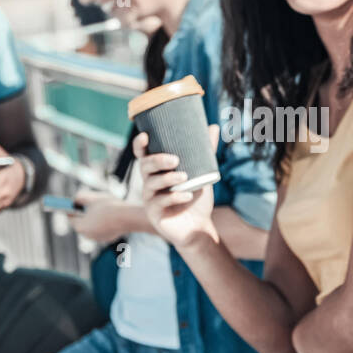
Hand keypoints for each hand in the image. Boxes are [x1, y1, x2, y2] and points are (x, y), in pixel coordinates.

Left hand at [68, 189, 137, 244]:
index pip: (71, 217)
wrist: (128, 217)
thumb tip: (75, 199)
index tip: (72, 203)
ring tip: (100, 208)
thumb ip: (80, 197)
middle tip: (87, 203)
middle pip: (81, 222)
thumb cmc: (108, 206)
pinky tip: (109, 215)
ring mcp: (98, 238)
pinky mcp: (108, 238)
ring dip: (94, 218)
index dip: (71, 208)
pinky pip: (102, 229)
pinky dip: (103, 222)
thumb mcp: (92, 198)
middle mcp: (87, 235)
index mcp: (80, 226)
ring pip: (92, 225)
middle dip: (83, 213)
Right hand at [134, 127, 218, 249]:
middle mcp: (149, 182)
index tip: (145, 135)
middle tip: (175, 159)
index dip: (139, 145)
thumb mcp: (202, 172)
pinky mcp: (154, 213)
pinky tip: (187, 196)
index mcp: (156, 170)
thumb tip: (213, 127)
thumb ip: (205, 151)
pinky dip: (174, 198)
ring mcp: (149, 198)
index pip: (142, 155)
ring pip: (151, 184)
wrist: (198, 225)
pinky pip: (159, 203)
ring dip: (167, 179)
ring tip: (184, 177)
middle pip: (145, 166)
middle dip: (158, 160)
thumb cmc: (195, 196)